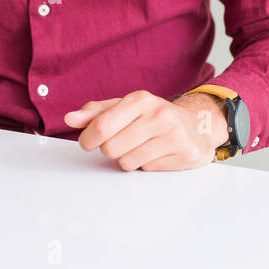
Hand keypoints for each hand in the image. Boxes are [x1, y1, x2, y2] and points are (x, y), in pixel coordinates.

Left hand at [64, 90, 227, 170]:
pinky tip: (157, 153)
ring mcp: (174, 135)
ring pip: (127, 162)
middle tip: (122, 142)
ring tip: (141, 146)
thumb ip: (96, 113)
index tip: (87, 143)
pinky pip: (147, 169)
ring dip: (129, 158)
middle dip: (110, 149)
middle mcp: (158, 115)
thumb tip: (70, 119)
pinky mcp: (185, 154)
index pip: (101, 126)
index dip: (87, 140)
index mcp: (140, 99)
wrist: (198, 124)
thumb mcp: (126, 107)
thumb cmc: (154, 116)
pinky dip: (147, 164)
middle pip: (111, 148)